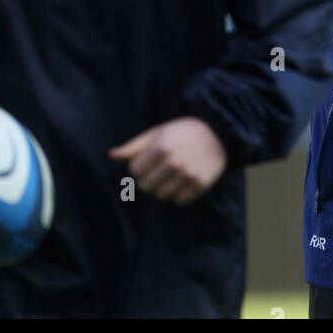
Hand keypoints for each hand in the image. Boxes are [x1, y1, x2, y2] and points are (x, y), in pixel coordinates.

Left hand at [109, 117, 227, 204]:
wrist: (220, 133)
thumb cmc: (183, 131)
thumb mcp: (158, 132)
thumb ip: (135, 146)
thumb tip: (112, 155)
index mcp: (161, 147)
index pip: (135, 171)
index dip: (139, 166)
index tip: (149, 161)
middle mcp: (174, 162)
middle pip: (146, 186)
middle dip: (149, 180)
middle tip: (159, 171)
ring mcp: (188, 174)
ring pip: (162, 196)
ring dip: (164, 188)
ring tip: (172, 176)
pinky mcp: (200, 184)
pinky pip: (180, 201)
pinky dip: (180, 194)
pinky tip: (185, 181)